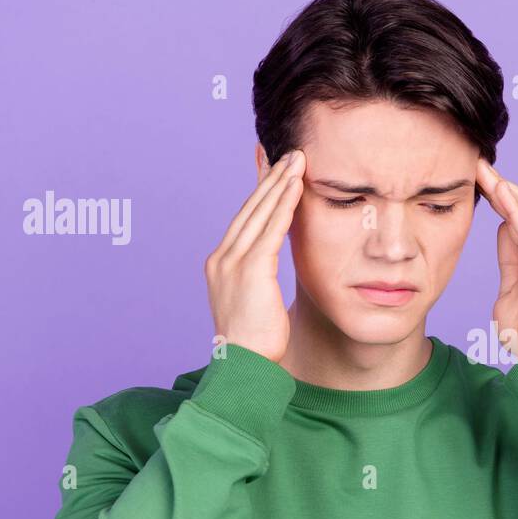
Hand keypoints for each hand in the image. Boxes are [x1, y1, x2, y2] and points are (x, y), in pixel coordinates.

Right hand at [204, 150, 304, 363]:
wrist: (243, 366)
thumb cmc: (253, 343)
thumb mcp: (251, 304)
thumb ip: (256, 282)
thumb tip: (265, 278)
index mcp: (220, 264)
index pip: (243, 219)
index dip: (258, 192)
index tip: (269, 169)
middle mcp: (222, 257)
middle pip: (249, 208)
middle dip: (269, 178)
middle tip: (286, 152)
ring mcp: (233, 262)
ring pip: (260, 212)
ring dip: (279, 183)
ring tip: (296, 159)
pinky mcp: (251, 270)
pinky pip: (271, 229)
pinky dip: (284, 204)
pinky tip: (296, 186)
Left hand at [475, 157, 517, 359]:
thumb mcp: (510, 287)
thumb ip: (510, 258)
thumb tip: (503, 229)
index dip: (497, 196)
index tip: (474, 179)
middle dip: (499, 185)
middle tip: (475, 163)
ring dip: (505, 189)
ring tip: (483, 169)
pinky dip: (516, 209)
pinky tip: (499, 191)